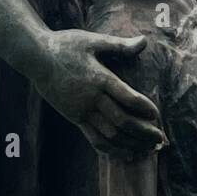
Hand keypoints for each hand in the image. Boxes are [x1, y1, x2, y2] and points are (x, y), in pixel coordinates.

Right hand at [35, 30, 164, 161]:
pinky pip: (93, 138)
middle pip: (121, 121)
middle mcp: (91, 99)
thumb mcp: (94, 41)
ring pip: (109, 134)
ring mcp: (81, 111)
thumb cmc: (67, 45)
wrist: (36, 57)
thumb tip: (144, 41)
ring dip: (130, 144)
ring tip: (147, 150)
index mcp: (100, 79)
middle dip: (143, 132)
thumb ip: (120, 45)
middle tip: (160, 140)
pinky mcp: (74, 118)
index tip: (157, 116)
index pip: (127, 98)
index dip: (144, 108)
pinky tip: (124, 154)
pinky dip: (110, 149)